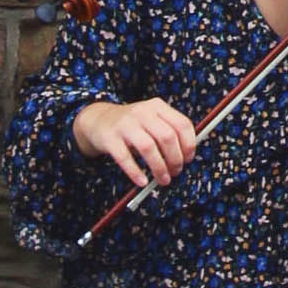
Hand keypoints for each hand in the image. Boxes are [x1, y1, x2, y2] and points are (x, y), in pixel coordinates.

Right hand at [71, 97, 197, 188]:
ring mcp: (125, 124)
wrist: (99, 119)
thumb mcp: (152, 120)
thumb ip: (169, 132)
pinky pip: (125, 157)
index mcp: (157, 106)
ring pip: (148, 147)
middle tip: (175, 172)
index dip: (189, 145)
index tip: (188, 160)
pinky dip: (135, 172)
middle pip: (167, 137)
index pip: (182, 124)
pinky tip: (142, 181)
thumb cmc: (133, 126)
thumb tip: (187, 157)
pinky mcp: (110, 137)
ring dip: (159, 168)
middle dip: (175, 159)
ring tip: (163, 179)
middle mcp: (142, 112)